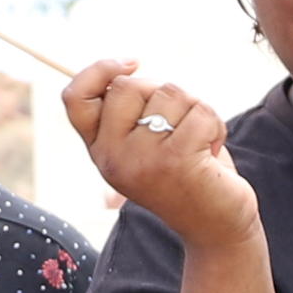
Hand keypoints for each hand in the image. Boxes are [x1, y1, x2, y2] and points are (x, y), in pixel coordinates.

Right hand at [56, 60, 258, 247]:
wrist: (216, 229)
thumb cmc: (187, 176)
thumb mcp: (149, 144)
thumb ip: (133, 112)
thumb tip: (127, 67)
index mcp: (101, 150)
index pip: (75, 98)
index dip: (98, 70)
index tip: (131, 63)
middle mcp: (113, 158)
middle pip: (127, 86)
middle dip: (163, 92)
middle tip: (180, 124)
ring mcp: (142, 160)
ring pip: (170, 93)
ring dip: (196, 110)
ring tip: (200, 143)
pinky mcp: (176, 161)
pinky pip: (199, 111)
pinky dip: (215, 126)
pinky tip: (212, 152)